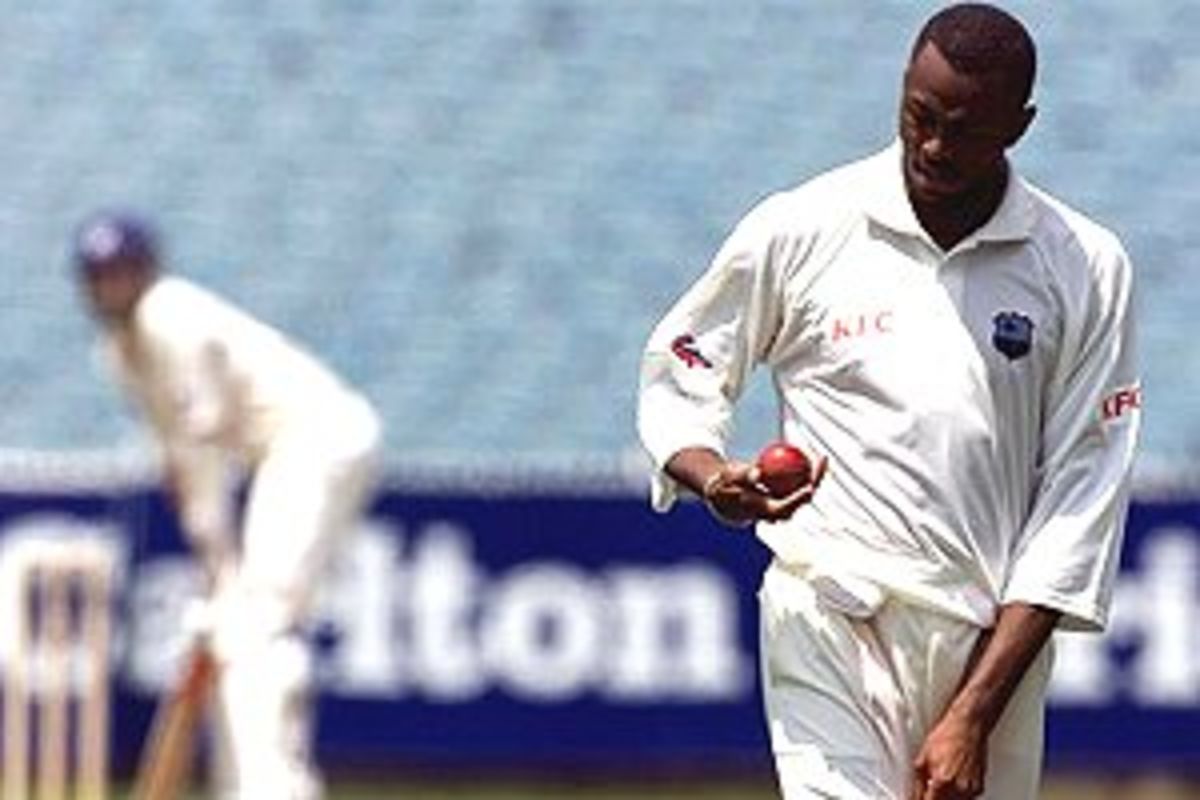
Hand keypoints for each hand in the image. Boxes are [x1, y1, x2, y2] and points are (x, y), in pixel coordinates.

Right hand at [703, 456, 826, 526]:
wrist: (728, 491)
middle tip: (820, 464)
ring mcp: (786, 503)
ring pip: (806, 491)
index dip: (799, 500)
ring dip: (816, 476)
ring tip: (822, 458)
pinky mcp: (788, 495)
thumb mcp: (731, 477)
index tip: (809, 487)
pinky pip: (802, 482)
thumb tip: (758, 474)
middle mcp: (780, 511)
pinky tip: (813, 455)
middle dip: (816, 483)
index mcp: (765, 512)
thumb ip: (743, 475)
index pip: (786, 508)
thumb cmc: (728, 483)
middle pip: (803, 500)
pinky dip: (808, 471)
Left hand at [910, 710, 987, 799]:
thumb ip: (918, 781)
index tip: (918, 799)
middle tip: (928, 789)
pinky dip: (957, 796)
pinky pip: (966, 799)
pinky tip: (952, 783)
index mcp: (942, 780)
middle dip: (932, 798)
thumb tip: (913, 795)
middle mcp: (958, 788)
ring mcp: (970, 789)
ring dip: (945, 797)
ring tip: (940, 783)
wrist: (968, 727)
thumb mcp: (924, 757)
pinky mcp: (979, 787)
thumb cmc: (947, 736)